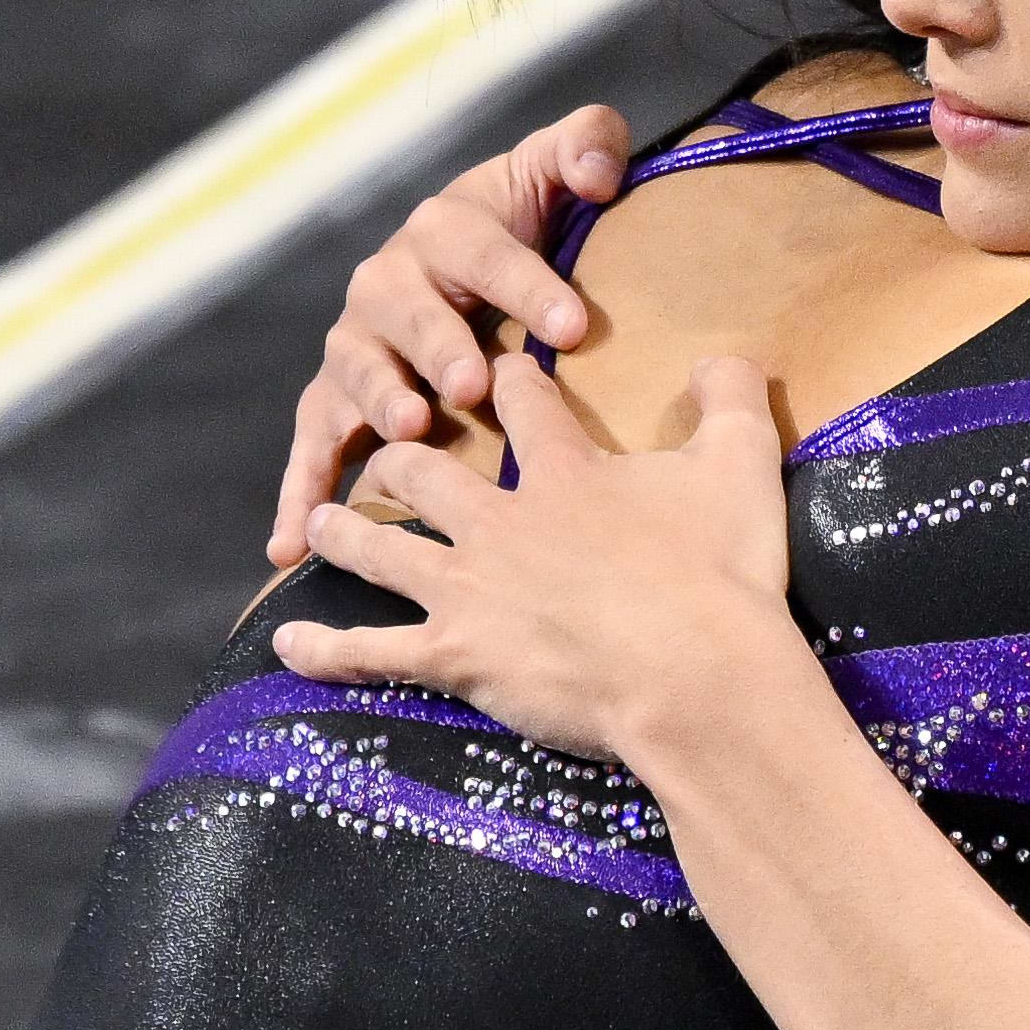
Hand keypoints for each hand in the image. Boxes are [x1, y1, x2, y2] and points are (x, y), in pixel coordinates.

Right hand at [267, 105, 632, 565]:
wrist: (469, 259)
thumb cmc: (527, 220)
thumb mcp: (557, 171)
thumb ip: (587, 145)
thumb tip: (597, 171)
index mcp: (446, 228)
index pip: (487, 253)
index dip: (527, 286)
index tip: (575, 329)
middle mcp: (389, 282)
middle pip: (406, 310)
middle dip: (438, 345)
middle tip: (473, 384)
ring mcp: (357, 344)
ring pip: (354, 369)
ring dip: (376, 400)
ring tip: (408, 431)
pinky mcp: (336, 400)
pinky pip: (311, 444)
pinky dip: (299, 493)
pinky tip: (292, 545)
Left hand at [278, 356, 803, 762]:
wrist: (696, 676)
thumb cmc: (723, 574)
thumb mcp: (742, 467)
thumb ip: (731, 397)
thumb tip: (723, 353)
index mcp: (565, 472)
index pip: (523, 402)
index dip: (512, 380)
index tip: (500, 369)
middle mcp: (500, 520)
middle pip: (425, 470)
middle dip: (401, 453)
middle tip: (388, 447)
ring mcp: (468, 588)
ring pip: (381, 548)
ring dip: (345, 531)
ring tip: (320, 520)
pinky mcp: (455, 655)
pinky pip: (370, 652)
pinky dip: (325, 649)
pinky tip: (287, 642)